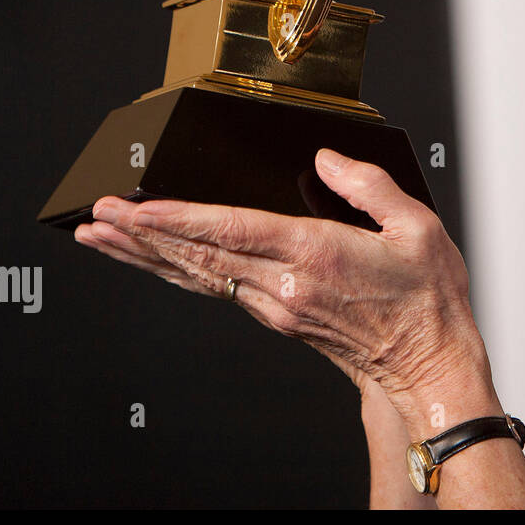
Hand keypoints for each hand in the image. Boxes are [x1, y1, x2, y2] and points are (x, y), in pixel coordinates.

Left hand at [74, 150, 490, 414]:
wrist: (426, 365)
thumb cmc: (427, 303)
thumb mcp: (417, 228)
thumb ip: (367, 185)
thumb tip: (328, 159)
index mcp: (316, 255)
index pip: (232, 231)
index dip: (178, 219)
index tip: (137, 208)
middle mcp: (286, 285)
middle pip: (199, 255)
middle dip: (142, 234)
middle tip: (98, 215)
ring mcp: (277, 306)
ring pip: (199, 275)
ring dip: (148, 255)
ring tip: (106, 237)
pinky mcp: (278, 318)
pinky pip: (216, 289)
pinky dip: (179, 271)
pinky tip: (160, 262)